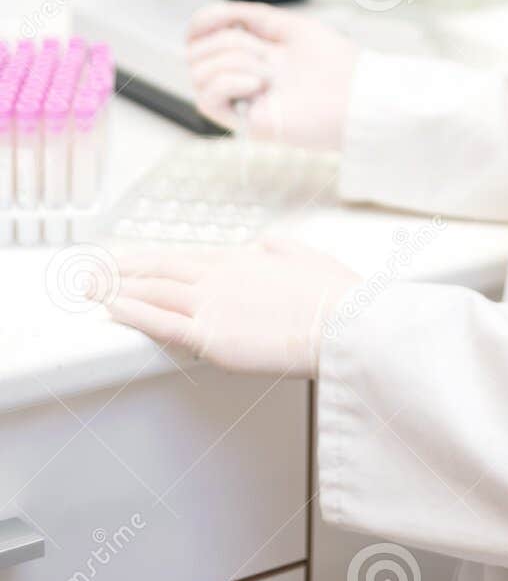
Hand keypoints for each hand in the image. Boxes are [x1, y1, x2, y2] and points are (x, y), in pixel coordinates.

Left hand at [106, 235, 360, 376]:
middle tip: (94, 268)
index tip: (131, 259)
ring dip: (117, 288)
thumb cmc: (335, 296)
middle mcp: (222, 275)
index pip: (186, 257)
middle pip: (161, 269)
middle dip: (124, 269)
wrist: (345, 322)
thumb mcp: (307, 257)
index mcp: (244, 258)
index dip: (153, 258)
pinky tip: (110, 310)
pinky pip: (161, 324)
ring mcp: (213, 304)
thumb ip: (278, 248)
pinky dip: (131, 314)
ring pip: (154, 292)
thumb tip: (263, 244)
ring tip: (90, 287)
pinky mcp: (212, 336)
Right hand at [186, 1, 357, 147]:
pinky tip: (256, 83)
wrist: (356, 95)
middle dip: (228, 41)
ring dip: (233, 61)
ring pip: (198, 72)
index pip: (203, 35)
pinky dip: (226, 82)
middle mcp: (243, 74)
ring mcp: (243, 99)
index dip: (202, 22)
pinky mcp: (245, 122)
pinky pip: (206, 99)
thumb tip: (212, 16)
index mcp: (253, 50)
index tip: (219, 18)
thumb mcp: (290, 26)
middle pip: (196, 51)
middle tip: (266, 52)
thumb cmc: (335, 62)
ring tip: (268, 72)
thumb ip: (251, 16)